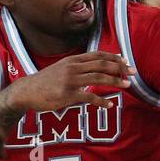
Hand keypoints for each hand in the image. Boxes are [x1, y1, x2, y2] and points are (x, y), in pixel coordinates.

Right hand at [9, 51, 134, 112]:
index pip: (98, 55)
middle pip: (102, 64)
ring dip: (115, 81)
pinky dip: (102, 101)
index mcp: (73, 60)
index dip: (114, 57)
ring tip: (127, 85)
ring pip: (98, 78)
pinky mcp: (67, 94)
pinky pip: (89, 97)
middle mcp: (73, 67)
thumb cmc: (46, 81)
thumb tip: (96, 67)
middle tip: (133, 72)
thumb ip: (78, 66)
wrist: (26, 91)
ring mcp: (70, 80)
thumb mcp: (62, 67)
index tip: (126, 61)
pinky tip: (109, 105)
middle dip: (120, 67)